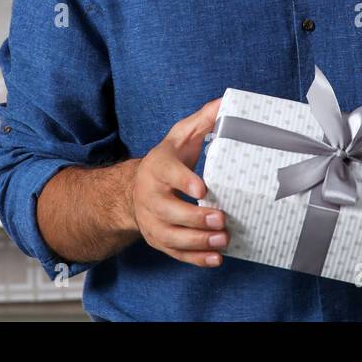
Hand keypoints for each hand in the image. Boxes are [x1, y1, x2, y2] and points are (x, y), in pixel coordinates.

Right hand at [129, 97, 228, 266]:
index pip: (168, 173)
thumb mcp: (180, 137)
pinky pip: (175, 253)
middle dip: (195, 217)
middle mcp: (150, 196)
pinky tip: (216, 258)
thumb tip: (227, 101)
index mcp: (157, 167)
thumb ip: (203, 120)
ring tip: (222, 239)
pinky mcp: (158, 240)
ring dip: (198, 241)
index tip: (203, 188)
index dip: (184, 181)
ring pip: (172, 236)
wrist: (135, 189)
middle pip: (169, 210)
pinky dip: (195, 259)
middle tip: (221, 218)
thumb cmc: (167, 160)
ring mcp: (152, 221)